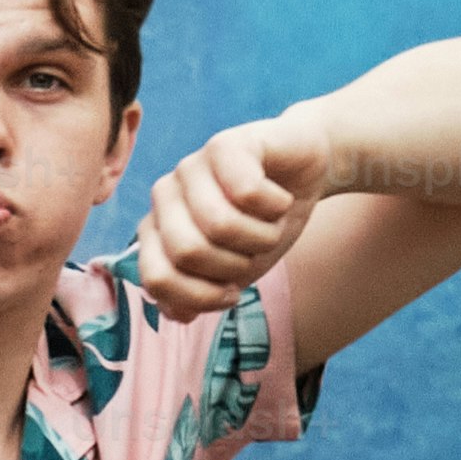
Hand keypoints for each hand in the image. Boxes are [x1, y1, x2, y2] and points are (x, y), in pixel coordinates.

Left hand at [128, 111, 333, 317]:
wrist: (305, 172)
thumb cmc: (263, 222)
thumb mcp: (233, 268)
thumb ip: (196, 294)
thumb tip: (178, 315)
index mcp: (155, 230)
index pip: (157, 279)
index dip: (202, 296)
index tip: (233, 292)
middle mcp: (164, 196)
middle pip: (188, 252)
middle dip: (236, 265)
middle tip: (258, 249)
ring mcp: (190, 167)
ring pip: (221, 225)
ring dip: (262, 237)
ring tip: (273, 223)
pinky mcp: (225, 144)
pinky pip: (248, 192)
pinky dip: (277, 206)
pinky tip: (281, 197)